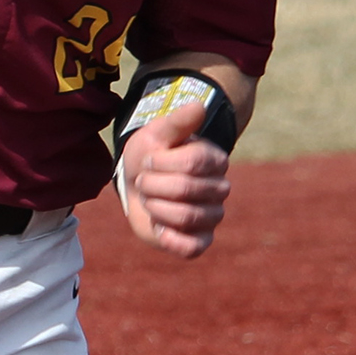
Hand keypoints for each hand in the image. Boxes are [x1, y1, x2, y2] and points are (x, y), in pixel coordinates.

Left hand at [119, 102, 231, 259]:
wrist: (136, 184)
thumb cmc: (149, 155)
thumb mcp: (157, 133)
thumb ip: (177, 121)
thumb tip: (199, 106)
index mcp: (214, 159)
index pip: (192, 162)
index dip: (161, 163)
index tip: (148, 160)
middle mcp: (220, 188)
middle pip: (186, 190)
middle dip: (153, 185)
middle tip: (144, 182)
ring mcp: (212, 216)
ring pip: (186, 217)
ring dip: (156, 208)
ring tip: (150, 200)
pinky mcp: (200, 241)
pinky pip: (192, 248)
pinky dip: (170, 239)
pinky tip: (158, 227)